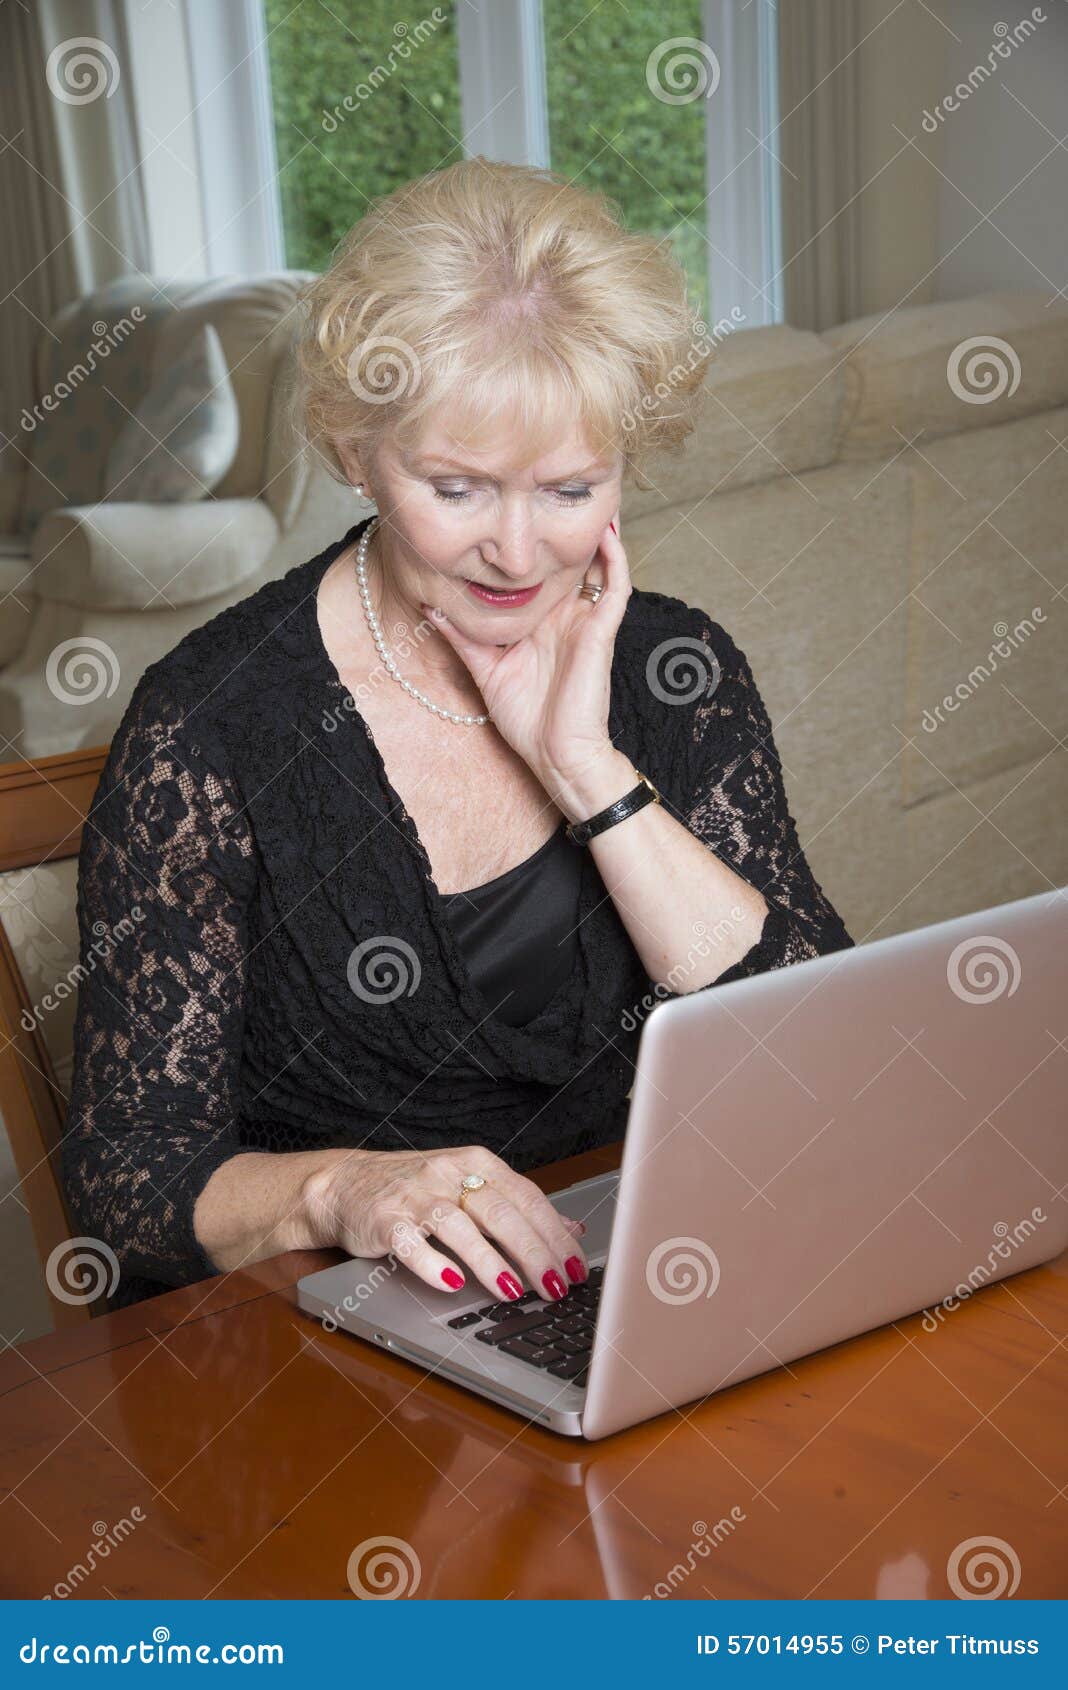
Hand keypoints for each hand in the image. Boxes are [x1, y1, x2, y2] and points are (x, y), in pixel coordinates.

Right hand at [300, 1144, 589, 1302]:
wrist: (347, 1184)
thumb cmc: (417, 1189)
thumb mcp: (472, 1188)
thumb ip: (520, 1209)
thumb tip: (573, 1231)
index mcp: (477, 1164)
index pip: (527, 1198)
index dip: (555, 1234)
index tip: (576, 1268)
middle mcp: (449, 1174)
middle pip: (499, 1213)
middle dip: (532, 1252)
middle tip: (555, 1285)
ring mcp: (415, 1196)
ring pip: (458, 1226)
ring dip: (488, 1260)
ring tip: (512, 1290)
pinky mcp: (384, 1220)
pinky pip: (410, 1243)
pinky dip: (432, 1264)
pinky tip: (452, 1284)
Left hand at [420, 517, 630, 788]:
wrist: (556, 755)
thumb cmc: (527, 721)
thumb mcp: (484, 670)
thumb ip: (461, 636)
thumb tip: (430, 607)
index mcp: (542, 622)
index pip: (539, 574)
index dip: (530, 546)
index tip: (509, 512)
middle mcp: (566, 615)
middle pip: (568, 560)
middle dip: (560, 527)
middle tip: (547, 488)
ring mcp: (586, 620)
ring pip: (597, 564)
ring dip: (592, 532)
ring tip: (583, 493)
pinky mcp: (602, 630)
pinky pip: (616, 586)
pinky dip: (614, 557)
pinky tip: (604, 531)